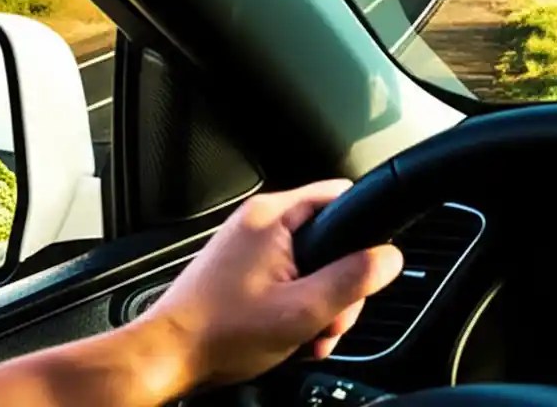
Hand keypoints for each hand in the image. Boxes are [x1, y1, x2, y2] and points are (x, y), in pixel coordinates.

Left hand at [134, 180, 402, 389]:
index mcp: (273, 216)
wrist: (167, 359)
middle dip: (340, 287)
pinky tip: (292, 333)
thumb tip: (389, 258)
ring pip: (311, 265)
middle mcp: (259, 222)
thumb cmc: (219, 333)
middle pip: (330, 240)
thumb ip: (353, 280)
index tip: (365, 270)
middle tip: (329, 319)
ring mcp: (248, 246)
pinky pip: (289, 277)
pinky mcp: (242, 269)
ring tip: (306, 334)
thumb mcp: (303, 309)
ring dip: (320, 303)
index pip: (342, 197)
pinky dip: (297, 305)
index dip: (363, 235)